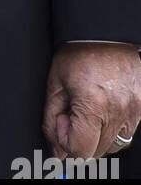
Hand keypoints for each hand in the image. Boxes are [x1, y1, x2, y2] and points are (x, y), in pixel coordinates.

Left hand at [42, 43, 140, 159]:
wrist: (105, 33)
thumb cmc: (79, 52)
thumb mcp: (55, 82)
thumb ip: (52, 118)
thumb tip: (56, 149)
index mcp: (93, 104)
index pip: (80, 150)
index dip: (65, 139)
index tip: (62, 119)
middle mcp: (118, 112)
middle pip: (96, 151)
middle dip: (80, 139)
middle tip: (72, 114)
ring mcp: (134, 112)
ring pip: (112, 146)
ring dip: (97, 137)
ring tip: (88, 111)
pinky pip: (126, 133)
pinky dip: (112, 129)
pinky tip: (102, 109)